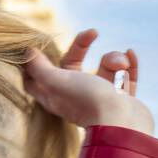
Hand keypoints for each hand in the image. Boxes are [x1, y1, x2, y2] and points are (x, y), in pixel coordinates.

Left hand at [20, 29, 154, 135]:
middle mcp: (77, 96)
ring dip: (114, 59)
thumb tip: (27, 51)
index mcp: (56, 95)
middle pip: (74, 64)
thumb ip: (39, 67)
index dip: (40, 60)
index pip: (40, 77)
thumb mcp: (56, 81)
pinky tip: (130, 53)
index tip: (46, 43)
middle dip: (82, 46)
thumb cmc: (88, 101)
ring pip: (105, 68)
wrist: (124, 124)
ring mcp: (101, 98)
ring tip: (120, 65)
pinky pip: (126, 76)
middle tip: (92, 33)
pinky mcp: (122, 100)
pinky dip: (130, 65)